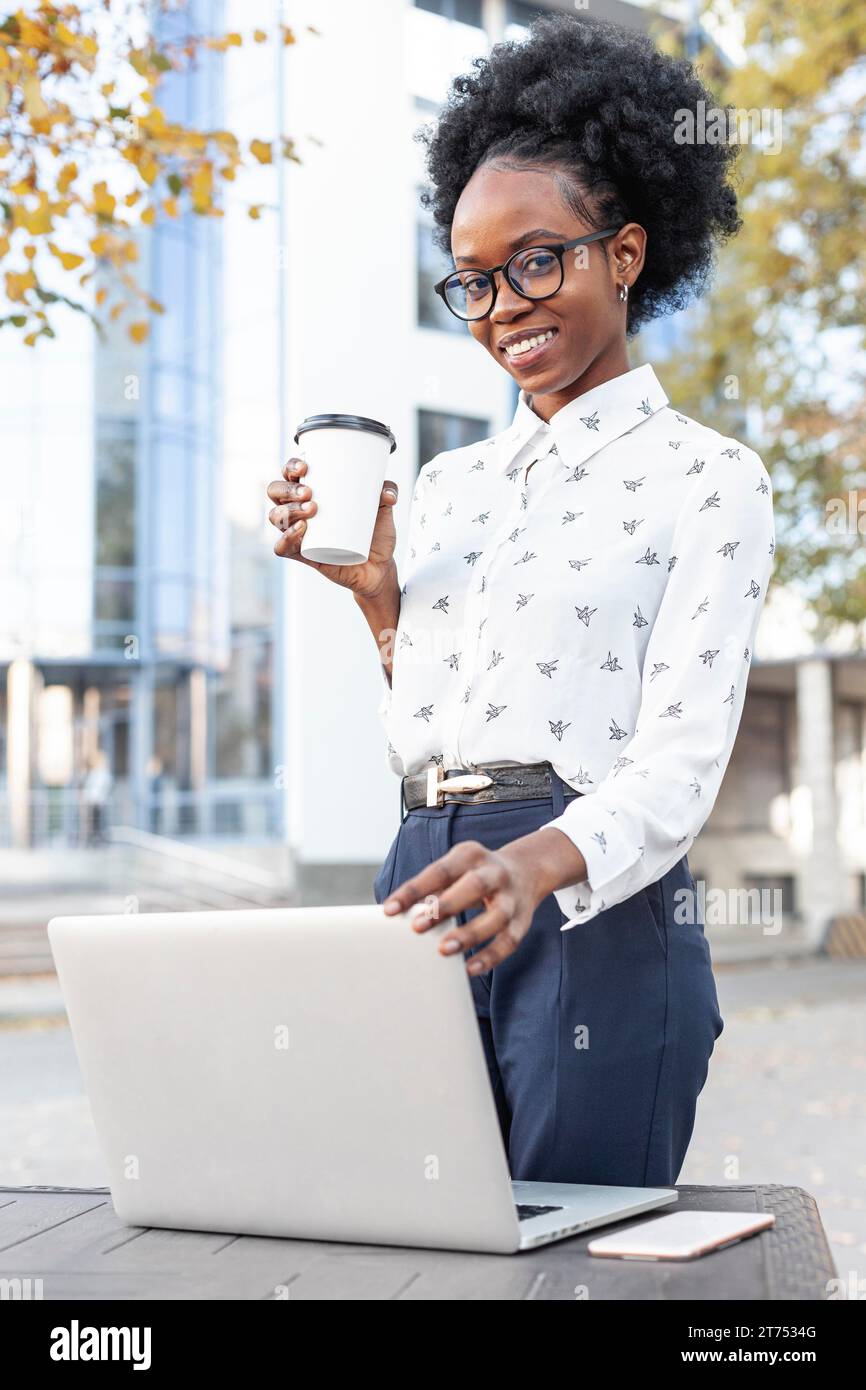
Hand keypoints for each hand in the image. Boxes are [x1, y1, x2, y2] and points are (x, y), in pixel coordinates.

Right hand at [267, 456, 398, 598]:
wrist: (380, 567)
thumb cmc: (375, 533)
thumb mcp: (383, 509)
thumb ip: (388, 492)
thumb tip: (387, 492)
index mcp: (313, 492)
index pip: (291, 473)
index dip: (291, 466)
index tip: (306, 466)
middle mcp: (299, 510)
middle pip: (276, 492)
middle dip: (287, 489)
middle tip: (309, 493)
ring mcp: (299, 533)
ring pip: (276, 517)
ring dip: (288, 510)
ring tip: (312, 510)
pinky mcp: (303, 555)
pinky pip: (282, 548)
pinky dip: (286, 539)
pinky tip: (301, 531)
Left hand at [382, 838, 547, 975]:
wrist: (526, 870)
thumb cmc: (475, 874)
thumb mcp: (455, 869)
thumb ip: (431, 888)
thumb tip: (398, 915)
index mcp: (471, 855)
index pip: (439, 871)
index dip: (413, 890)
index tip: (388, 910)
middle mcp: (495, 873)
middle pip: (474, 886)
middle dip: (446, 906)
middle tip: (417, 926)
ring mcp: (512, 898)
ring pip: (496, 917)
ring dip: (470, 934)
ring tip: (443, 950)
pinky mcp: (523, 921)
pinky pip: (509, 941)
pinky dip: (491, 956)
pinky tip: (470, 969)